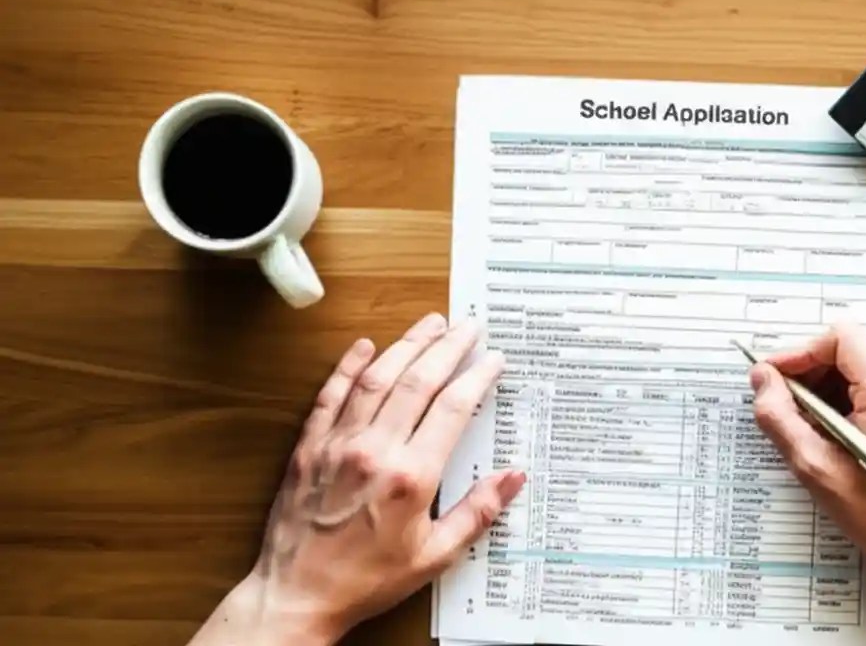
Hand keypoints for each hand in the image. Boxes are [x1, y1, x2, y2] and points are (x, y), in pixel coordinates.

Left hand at [189, 314, 523, 645]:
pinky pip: (331, 395)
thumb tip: (514, 478)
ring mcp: (338, 444)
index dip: (477, 376)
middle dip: (448, 347)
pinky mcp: (309, 447)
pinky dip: (348, 366)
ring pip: (377, 378)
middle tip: (468, 325)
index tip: (492, 359)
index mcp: (411, 476)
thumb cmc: (366, 581)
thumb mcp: (435, 556)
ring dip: (406, 345)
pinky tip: (365, 347)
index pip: (453, 408)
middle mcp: (374, 450)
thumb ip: (478, 512)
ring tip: (429, 324)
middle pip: (418, 381)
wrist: (296, 596)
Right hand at [749, 320, 865, 570]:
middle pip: (848, 350)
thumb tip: (762, 378)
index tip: (775, 375)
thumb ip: (779, 415)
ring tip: (806, 424)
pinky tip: (829, 431)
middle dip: (810, 372)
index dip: (801, 351)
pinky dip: (844, 399)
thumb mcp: (812, 465)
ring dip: (825, 388)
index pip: (841, 337)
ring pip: (857, 367)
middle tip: (783, 404)